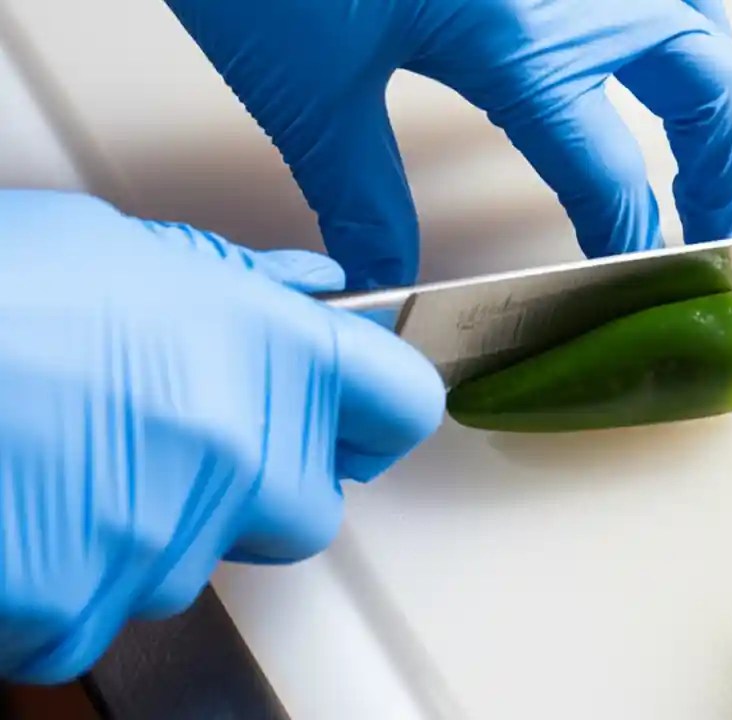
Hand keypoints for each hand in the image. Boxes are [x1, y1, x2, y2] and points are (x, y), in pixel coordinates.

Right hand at [0, 190, 443, 682]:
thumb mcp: (123, 250)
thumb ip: (237, 284)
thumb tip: (309, 292)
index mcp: (266, 351)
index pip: (400, 402)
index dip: (375, 412)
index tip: (353, 418)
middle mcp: (237, 451)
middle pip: (308, 509)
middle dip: (258, 488)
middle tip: (170, 442)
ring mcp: (163, 538)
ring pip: (199, 565)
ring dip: (150, 530)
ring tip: (65, 461)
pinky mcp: (81, 606)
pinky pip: (104, 615)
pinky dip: (71, 584)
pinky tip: (29, 514)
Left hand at [163, 0, 731, 289]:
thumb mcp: (310, 86)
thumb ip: (363, 195)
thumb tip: (384, 275)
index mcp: (528, 41)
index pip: (613, 178)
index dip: (631, 243)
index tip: (635, 280)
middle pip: (706, 91)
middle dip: (723, 173)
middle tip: (719, 230)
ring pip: (704, 21)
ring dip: (719, 95)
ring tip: (711, 148)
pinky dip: (683, 24)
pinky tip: (664, 48)